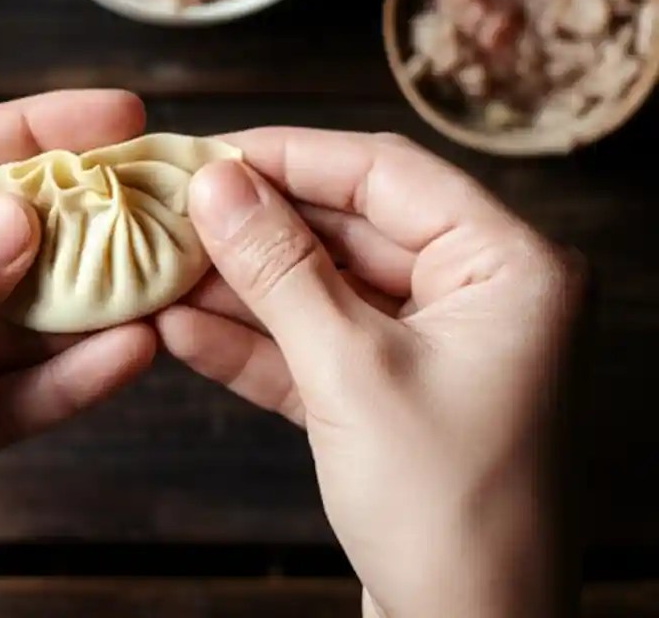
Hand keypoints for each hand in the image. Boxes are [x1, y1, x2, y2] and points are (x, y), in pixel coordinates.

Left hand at [0, 90, 157, 617]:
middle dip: (78, 219)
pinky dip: (67, 381)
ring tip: (166, 281)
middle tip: (164, 207)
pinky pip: (13, 396)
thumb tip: (16, 217)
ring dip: (88, 305)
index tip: (114, 116)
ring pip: (15, 321)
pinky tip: (126, 356)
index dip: (27, 129)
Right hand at [156, 129, 582, 617]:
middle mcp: (478, 296)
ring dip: (240, 285)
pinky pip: (315, 348)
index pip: (384, 174)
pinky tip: (181, 327)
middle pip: (348, 228)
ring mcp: (433, 349)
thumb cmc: (446, 512)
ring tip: (157, 267)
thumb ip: (279, 271)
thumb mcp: (350, 373)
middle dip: (253, 226)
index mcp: (508, 267)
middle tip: (167, 210)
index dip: (287, 155)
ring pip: (322, 290)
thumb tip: (216, 184)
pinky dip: (253, 342)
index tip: (204, 153)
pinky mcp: (390, 399)